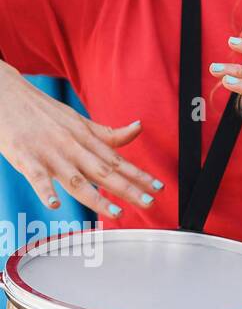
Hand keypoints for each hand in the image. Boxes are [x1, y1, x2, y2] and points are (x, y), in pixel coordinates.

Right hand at [0, 63, 162, 217]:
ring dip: (97, 197)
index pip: (118, 160)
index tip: (159, 187)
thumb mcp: (78, 121)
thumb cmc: (43, 112)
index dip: (140, 175)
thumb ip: (107, 133)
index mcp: (86, 139)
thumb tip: (138, 128)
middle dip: (129, 188)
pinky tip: (55, 205)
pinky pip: (37, 178)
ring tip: (117, 213)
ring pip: (77, 179)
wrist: (7, 95)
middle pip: (105, 172)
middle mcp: (73, 147)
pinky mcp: (25, 158)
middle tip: (150, 203)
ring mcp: (50, 153)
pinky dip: (46, 191)